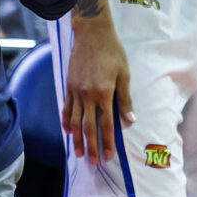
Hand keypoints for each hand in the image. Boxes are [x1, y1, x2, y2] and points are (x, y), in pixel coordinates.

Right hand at [63, 18, 132, 163]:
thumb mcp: (124, 75)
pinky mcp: (69, 85)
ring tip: (78, 153)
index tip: (108, 156)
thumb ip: (125, 100)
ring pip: (75, 121)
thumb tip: (130, 121)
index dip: (107, 142)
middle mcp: (87, 95)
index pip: (106, 124)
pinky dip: (66, 121)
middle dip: (90, 146)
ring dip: (76, 139)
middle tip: (92, 162)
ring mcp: (76, 91)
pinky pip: (66, 108)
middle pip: (88, 127)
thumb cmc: (112, 52)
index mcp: (104, 94)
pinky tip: (67, 131)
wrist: (91, 33)